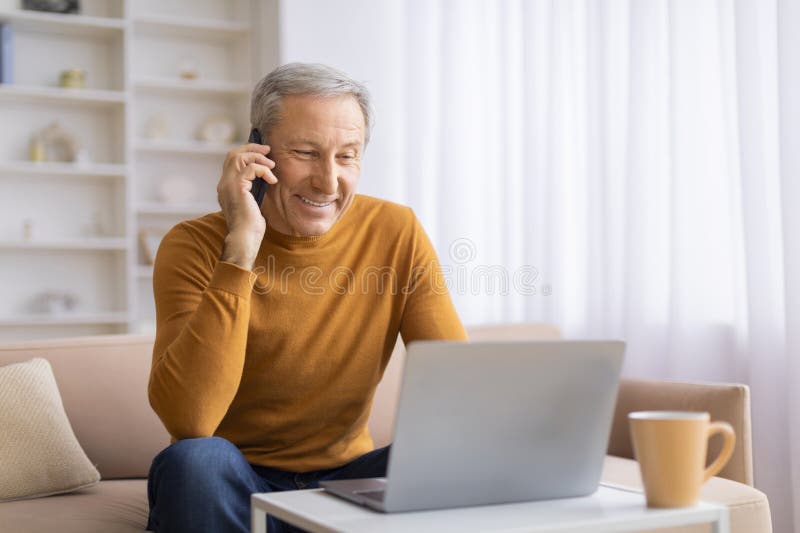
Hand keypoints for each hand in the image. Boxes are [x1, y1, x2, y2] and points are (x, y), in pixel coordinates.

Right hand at [217, 143, 276, 267]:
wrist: (245, 238)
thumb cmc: (250, 227)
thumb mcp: (251, 203)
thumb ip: (252, 190)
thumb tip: (264, 178)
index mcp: (225, 187)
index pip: (231, 162)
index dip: (246, 153)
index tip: (262, 153)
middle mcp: (223, 184)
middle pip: (232, 154)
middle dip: (251, 148)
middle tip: (267, 149)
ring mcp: (228, 185)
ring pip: (239, 157)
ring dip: (258, 157)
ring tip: (272, 165)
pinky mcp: (237, 187)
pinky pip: (251, 168)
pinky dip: (264, 170)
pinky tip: (272, 180)